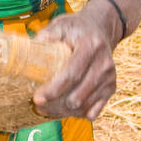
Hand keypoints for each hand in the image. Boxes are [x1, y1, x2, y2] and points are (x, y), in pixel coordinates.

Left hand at [30, 0, 119, 121]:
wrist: (101, 28)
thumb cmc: (76, 28)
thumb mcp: (61, 25)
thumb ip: (46, 35)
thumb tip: (28, 49)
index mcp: (91, 46)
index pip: (71, 74)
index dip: (53, 89)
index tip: (37, 99)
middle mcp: (104, 64)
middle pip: (78, 96)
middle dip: (55, 105)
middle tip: (37, 105)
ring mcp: (109, 78)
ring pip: (84, 107)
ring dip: (63, 112)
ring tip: (46, 108)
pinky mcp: (111, 88)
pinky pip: (92, 111)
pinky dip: (75, 114)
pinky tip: (62, 109)